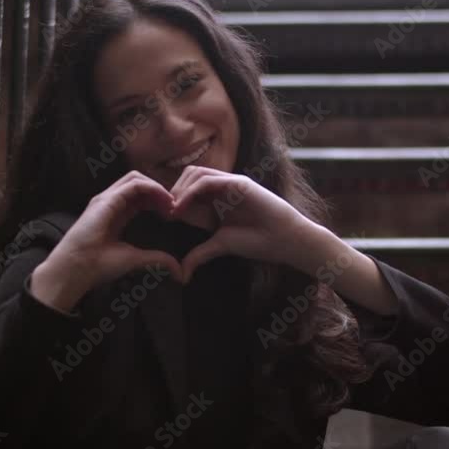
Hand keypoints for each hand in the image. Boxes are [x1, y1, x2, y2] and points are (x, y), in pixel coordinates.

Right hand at [46, 171, 184, 291]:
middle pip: (138, 182)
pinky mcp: (106, 200)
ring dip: (157, 187)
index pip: (139, 196)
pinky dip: (152, 188)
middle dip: (158, 190)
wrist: (77, 269)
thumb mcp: (135, 259)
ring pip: (136, 178)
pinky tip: (164, 201)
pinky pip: (133, 185)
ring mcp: (106, 198)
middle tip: (175, 205)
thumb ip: (156, 259)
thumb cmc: (98, 265)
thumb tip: (179, 271)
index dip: (158, 200)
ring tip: (171, 202)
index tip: (172, 213)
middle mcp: (110, 202)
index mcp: (115, 213)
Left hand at [168, 165, 314, 282]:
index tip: (162, 218)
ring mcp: (230, 183)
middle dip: (172, 192)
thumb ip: (200, 254)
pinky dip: (190, 192)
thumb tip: (182, 274)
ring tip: (171, 210)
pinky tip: (181, 207)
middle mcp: (223, 188)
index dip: (172, 201)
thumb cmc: (259, 242)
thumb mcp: (221, 246)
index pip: (188, 190)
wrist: (286, 241)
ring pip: (195, 174)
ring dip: (178, 190)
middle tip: (163, 212)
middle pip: (188, 177)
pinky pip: (208, 180)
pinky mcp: (238, 183)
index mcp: (218, 200)